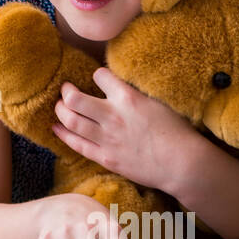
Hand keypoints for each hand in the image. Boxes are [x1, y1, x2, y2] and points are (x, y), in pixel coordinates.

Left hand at [49, 67, 199, 192]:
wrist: (182, 163)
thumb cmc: (176, 131)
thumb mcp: (158, 102)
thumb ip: (136, 93)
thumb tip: (122, 84)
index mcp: (128, 98)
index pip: (100, 75)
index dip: (98, 75)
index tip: (98, 78)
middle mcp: (113, 116)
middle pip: (75, 99)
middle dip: (66, 92)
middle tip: (66, 90)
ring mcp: (107, 139)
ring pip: (71, 121)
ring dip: (60, 111)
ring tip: (60, 107)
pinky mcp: (106, 158)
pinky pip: (78, 145)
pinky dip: (64, 135)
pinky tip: (56, 128)